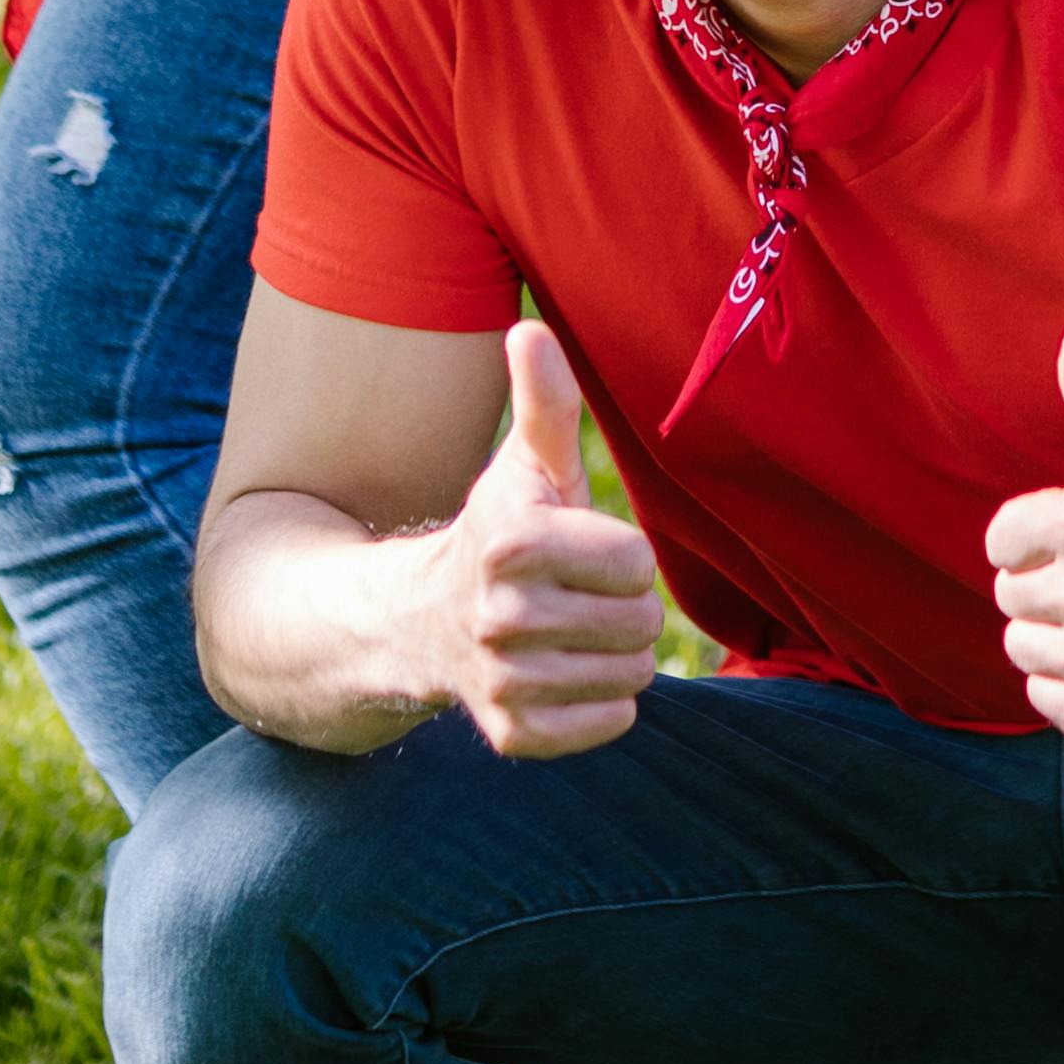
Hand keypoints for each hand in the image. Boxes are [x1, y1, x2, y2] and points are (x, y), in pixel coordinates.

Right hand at [416, 322, 662, 759]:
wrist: (422, 622)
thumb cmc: (500, 532)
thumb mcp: (525, 466)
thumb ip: (544, 402)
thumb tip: (530, 328)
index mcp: (512, 541)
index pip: (636, 562)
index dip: (621, 555)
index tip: (582, 551)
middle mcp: (500, 616)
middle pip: (640, 623)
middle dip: (625, 608)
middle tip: (581, 597)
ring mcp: (502, 681)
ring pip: (631, 677)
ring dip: (615, 656)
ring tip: (571, 634)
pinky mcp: (512, 734)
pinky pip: (608, 726)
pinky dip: (602, 707)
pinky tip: (564, 677)